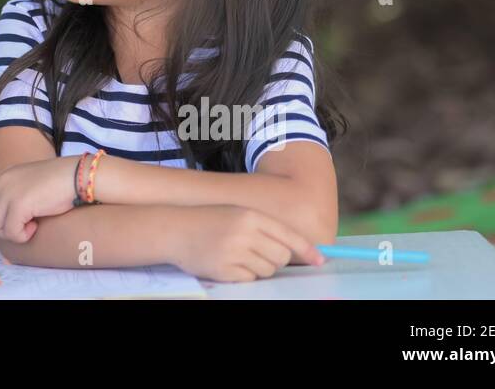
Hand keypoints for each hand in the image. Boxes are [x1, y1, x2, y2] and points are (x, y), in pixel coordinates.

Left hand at [0, 156, 80, 242]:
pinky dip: (23, 235)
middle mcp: (1, 182)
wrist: (76, 176)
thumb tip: (2, 223)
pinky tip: (36, 226)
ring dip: (11, 233)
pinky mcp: (19, 203)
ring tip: (30, 226)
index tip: (12, 223)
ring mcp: (8, 192)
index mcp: (2, 177)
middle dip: (1, 228)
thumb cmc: (57, 184)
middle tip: (22, 227)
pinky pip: (11, 231)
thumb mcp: (27, 186)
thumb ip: (12, 198)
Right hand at [164, 205, 325, 281]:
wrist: (174, 229)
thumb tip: (299, 250)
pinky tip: (229, 263)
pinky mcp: (224, 270)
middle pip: (281, 257)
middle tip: (260, 254)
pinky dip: (244, 275)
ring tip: (240, 256)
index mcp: (250, 216)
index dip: (307, 250)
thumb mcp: (237, 215)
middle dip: (276, 259)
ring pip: (268, 270)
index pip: (288, 236)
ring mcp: (234, 252)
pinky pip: (249, 279)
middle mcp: (244, 233)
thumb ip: (264, 228)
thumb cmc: (209, 221)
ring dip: (260, 268)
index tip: (320, 260)